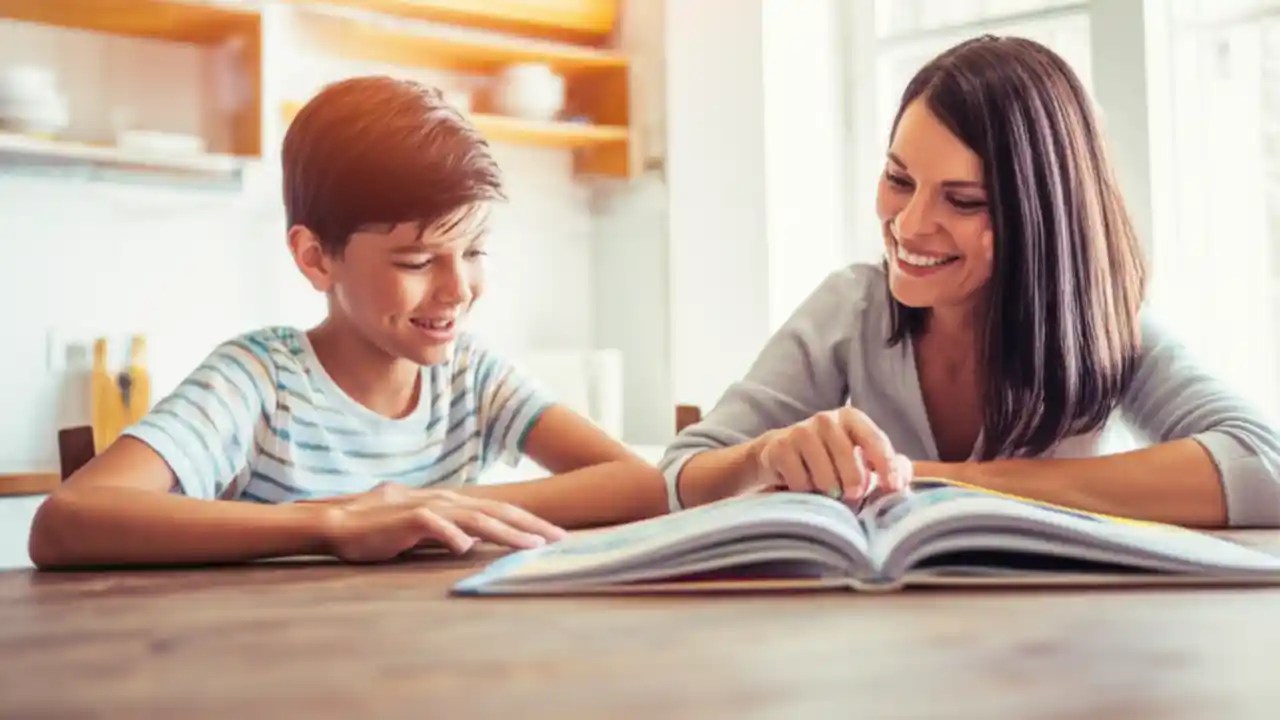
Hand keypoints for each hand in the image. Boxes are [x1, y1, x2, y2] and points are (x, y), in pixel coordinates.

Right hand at [313, 483, 566, 562]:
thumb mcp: (420, 526)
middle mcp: (444, 500)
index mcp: (449, 501)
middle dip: (530, 524)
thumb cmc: (378, 527)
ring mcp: (427, 507)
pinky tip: (467, 548)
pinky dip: (452, 535)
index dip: (526, 520)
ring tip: (531, 545)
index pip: (496, 509)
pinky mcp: (406, 519)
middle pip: (496, 511)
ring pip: (475, 518)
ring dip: (506, 532)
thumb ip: (446, 529)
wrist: (339, 522)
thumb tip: (470, 540)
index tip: (551, 533)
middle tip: (559, 538)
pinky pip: (435, 526)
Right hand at [750, 407, 911, 500]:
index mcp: (851, 418)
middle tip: (852, 495)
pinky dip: (805, 492)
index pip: (875, 440)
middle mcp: (826, 419)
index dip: (887, 466)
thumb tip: (902, 480)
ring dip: (828, 491)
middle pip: (848, 458)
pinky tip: (803, 486)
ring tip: (826, 490)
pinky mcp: (778, 448)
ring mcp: (800, 431)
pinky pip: (800, 482)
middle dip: (854, 483)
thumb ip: (891, 467)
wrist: (780, 456)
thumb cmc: (830, 461)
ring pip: (824, 475)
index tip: (893, 488)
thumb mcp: (862, 459)